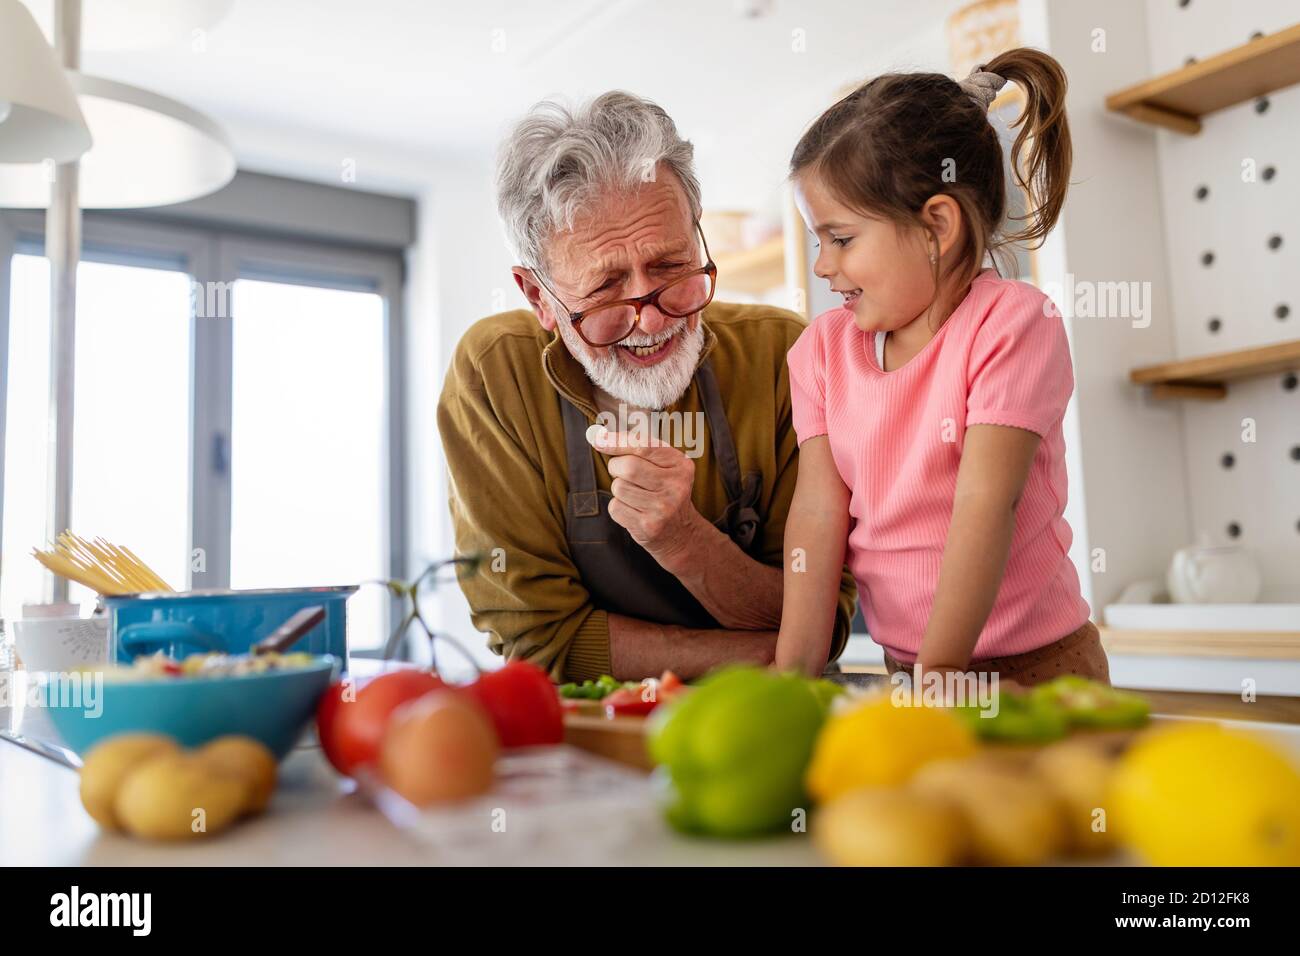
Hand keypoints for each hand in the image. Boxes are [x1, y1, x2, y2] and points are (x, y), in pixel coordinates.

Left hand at [588, 425, 704, 566]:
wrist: (681, 533)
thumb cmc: (666, 492)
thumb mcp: (666, 467)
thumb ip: (641, 448)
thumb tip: (600, 437)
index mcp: (681, 465)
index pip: (643, 446)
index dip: (617, 441)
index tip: (599, 439)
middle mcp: (675, 486)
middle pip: (628, 466)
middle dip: (616, 467)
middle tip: (622, 472)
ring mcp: (662, 508)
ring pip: (619, 487)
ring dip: (619, 488)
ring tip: (634, 495)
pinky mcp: (648, 526)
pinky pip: (616, 507)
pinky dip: (618, 506)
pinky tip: (634, 510)